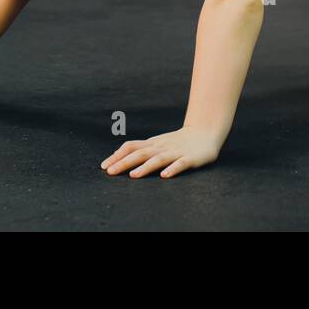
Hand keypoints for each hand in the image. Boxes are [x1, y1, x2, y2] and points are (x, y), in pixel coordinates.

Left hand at [100, 126, 222, 178]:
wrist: (205, 132)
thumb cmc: (177, 141)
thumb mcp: (156, 144)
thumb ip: (140, 149)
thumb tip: (117, 156)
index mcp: (152, 144)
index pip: (131, 147)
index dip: (117, 156)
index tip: (104, 166)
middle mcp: (161, 147)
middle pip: (140, 154)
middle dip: (124, 162)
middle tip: (110, 172)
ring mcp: (175, 152)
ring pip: (158, 159)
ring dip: (145, 167)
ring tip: (134, 175)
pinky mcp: (190, 158)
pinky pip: (180, 164)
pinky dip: (172, 169)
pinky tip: (165, 176)